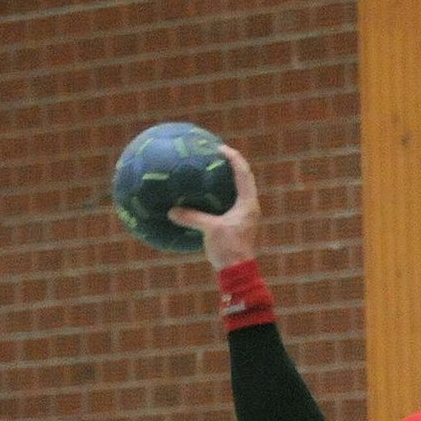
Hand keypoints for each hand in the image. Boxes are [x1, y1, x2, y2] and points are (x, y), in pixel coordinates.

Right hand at [167, 144, 259, 270]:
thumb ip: (192, 217)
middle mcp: (249, 207)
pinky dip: (218, 196)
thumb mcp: (209, 230)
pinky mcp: (238, 225)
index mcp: (247, 204)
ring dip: (227, 180)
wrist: (239, 272)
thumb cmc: (229, 249)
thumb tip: (171, 211)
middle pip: (244, 178)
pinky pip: (228, 204)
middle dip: (232, 165)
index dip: (234, 158)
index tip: (220, 148)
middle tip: (216, 155)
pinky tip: (203, 197)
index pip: (243, 173)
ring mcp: (245, 216)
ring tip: (211, 172)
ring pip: (238, 191)